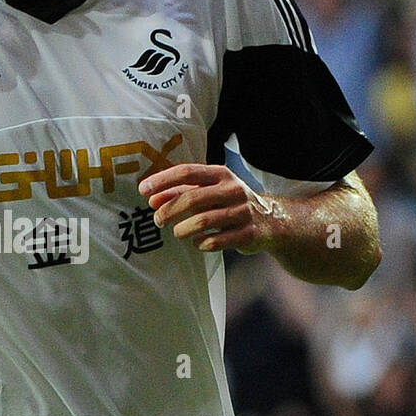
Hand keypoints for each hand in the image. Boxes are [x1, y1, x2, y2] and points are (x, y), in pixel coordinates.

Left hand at [138, 162, 274, 253]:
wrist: (272, 221)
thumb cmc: (230, 203)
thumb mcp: (209, 191)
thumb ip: (180, 192)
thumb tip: (152, 199)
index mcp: (221, 174)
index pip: (188, 172)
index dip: (163, 180)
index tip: (143, 190)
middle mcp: (233, 190)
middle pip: (192, 199)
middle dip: (168, 210)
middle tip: (157, 220)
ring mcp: (242, 212)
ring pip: (202, 221)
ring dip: (183, 229)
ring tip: (177, 232)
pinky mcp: (248, 234)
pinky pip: (215, 241)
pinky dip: (201, 243)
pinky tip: (197, 242)